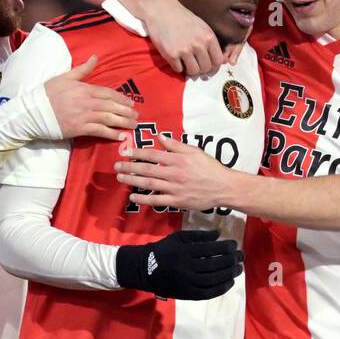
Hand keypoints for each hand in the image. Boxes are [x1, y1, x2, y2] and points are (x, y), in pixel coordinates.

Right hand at [45, 55, 137, 140]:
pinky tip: (120, 137)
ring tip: (133, 125)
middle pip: (112, 106)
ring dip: (123, 122)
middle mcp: (86, 102)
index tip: (130, 103)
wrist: (34, 111)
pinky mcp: (79, 129)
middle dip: (126, 111)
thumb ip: (82, 69)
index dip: (121, 98)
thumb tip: (95, 57)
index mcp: (84, 89)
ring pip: (109, 118)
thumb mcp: (65, 77)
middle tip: (137, 116)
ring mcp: (84, 116)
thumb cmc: (48, 93)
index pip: (108, 93)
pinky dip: (111, 134)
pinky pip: (99, 131)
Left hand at [115, 134, 234, 210]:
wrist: (223, 187)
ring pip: (149, 184)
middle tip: (116, 166)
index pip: (153, 154)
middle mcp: (174, 173)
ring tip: (120, 178)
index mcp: (178, 159)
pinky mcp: (176, 201)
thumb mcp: (194, 151)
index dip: (137, 152)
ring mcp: (174, 188)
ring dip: (133, 181)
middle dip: (130, 167)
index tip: (125, 151)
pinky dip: (144, 199)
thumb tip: (159, 137)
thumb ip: (176, 145)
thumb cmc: (209, 167)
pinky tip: (133, 196)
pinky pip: (157, 200)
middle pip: (147, 169)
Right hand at [115, 227, 241, 300]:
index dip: (226, 247)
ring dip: (229, 274)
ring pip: (213, 280)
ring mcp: (186, 283)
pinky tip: (229, 282)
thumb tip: (219, 234)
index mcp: (184, 251)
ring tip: (238, 269)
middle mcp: (185, 268)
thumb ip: (199, 235)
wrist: (146, 270)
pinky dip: (221, 288)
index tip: (234, 244)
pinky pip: (207, 293)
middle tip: (240, 257)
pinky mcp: (187, 294)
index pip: (210, 249)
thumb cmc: (165, 250)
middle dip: (230, 260)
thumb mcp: (179, 237)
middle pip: (214, 265)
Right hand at [144, 0, 224, 75]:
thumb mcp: (202, 27)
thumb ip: (209, 43)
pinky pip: (179, 70)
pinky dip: (177, 67)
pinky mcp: (172, 54)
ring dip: (190, 70)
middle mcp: (198, 44)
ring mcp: (185, 50)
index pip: (218, 61)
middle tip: (196, 66)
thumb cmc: (182, 19)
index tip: (209, 69)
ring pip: (193, 72)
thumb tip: (216, 62)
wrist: (162, 10)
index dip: (214, 68)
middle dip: (201, 70)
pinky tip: (176, 58)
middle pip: (206, 68)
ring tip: (186, 63)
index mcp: (208, 36)